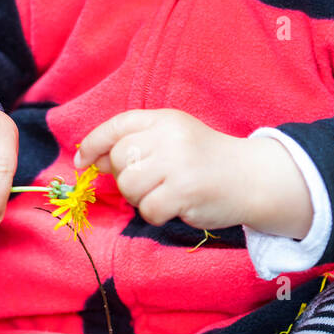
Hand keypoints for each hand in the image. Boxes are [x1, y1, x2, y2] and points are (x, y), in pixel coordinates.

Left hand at [72, 109, 250, 231]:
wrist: (252, 177)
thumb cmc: (206, 160)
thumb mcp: (173, 140)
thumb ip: (137, 145)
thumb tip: (94, 160)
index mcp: (164, 119)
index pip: (117, 125)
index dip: (93, 143)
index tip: (82, 161)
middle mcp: (169, 136)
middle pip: (119, 159)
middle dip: (126, 178)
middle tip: (151, 183)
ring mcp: (177, 163)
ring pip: (129, 187)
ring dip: (141, 199)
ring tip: (165, 194)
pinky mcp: (184, 191)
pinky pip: (148, 210)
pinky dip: (156, 214)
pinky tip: (175, 206)